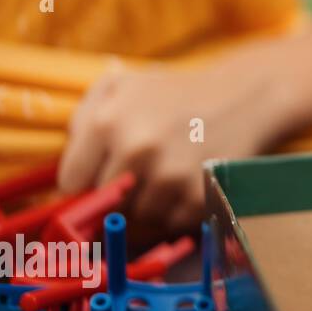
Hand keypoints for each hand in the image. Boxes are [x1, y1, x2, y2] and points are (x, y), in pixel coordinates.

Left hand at [58, 55, 292, 237]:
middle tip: (136, 180)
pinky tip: (185, 186)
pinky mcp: (198, 195)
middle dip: (116, 197)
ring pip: (137, 220)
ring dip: (146, 208)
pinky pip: (170, 224)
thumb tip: (67, 171)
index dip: (85, 182)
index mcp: (108, 122)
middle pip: (104, 205)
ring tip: (164, 180)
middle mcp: (136, 150)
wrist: (244, 96)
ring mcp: (170, 176)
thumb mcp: (122, 86)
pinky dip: (175, 212)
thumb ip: (82, 120)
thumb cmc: (176, 93)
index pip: (72, 183)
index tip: (99, 177)